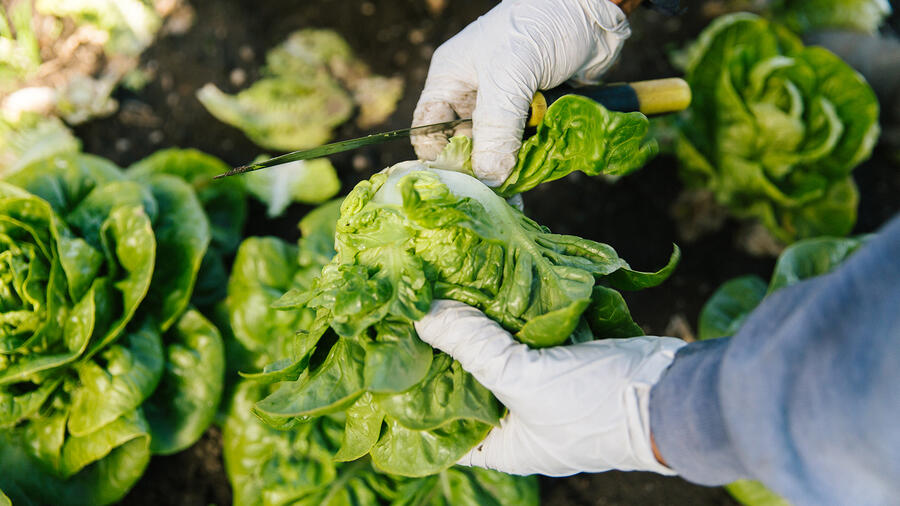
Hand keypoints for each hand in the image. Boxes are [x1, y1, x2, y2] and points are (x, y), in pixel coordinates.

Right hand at [411, 0, 630, 185]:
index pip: (430, 129)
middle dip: (479, 169)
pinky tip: (535, 175)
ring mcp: (505, 108)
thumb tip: (489, 176)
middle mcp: (473, 98)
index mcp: (451, 81)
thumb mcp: (510, 74)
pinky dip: (531, 161)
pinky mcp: (534, 117)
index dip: (440, 156)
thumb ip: (497, 126)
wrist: (594, 11)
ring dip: (509, 168)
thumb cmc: (540, 26)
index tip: (462, 180)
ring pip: (497, 152)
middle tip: (494, 192)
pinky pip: (525, 149)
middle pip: (465, 147)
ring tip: (517, 189)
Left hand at [413, 300, 684, 476]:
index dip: (412, 395)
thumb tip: (422, 316)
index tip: (387, 357)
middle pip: (467, 379)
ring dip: (477, 320)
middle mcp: (517, 418)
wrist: (675, 391)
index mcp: (502, 443)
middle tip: (410, 308)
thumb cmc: (597, 407)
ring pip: (498, 349)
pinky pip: (528, 331)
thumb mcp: (525, 381)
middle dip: (445, 346)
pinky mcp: (564, 356)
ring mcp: (542, 385)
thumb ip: (473, 348)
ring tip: (439, 286)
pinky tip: (489, 278)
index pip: (441, 425)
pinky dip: (512, 308)